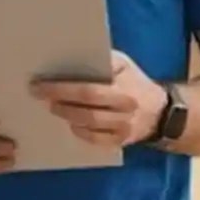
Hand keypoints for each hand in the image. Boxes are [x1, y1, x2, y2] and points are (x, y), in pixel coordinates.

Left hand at [30, 50, 167, 146]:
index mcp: (124, 89)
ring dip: (67, 116)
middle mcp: (124, 111)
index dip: (62, 89)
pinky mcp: (120, 143)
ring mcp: (123, 129)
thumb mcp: (124, 63)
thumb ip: (104, 59)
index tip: (40, 85)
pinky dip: (80, 132)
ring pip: (90, 126)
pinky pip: (95, 140)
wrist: (159, 111)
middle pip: (87, 111)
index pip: (88, 90)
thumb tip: (73, 56)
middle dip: (60, 103)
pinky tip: (71, 123)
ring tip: (53, 107)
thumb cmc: (135, 81)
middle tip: (40, 96)